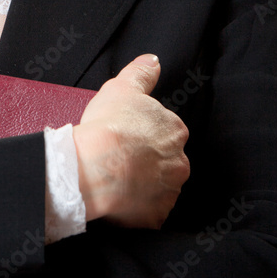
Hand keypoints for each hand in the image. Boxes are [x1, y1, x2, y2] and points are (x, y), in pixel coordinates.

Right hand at [72, 54, 189, 228]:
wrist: (97, 166)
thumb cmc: (109, 126)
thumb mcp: (123, 87)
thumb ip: (142, 73)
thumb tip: (153, 61)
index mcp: (175, 131)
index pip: (165, 131)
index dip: (143, 131)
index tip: (127, 133)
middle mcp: (179, 162)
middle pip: (165, 159)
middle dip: (147, 159)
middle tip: (121, 155)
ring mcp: (169, 192)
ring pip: (158, 186)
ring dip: (143, 183)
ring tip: (117, 177)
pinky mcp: (155, 216)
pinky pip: (148, 212)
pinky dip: (137, 207)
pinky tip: (119, 197)